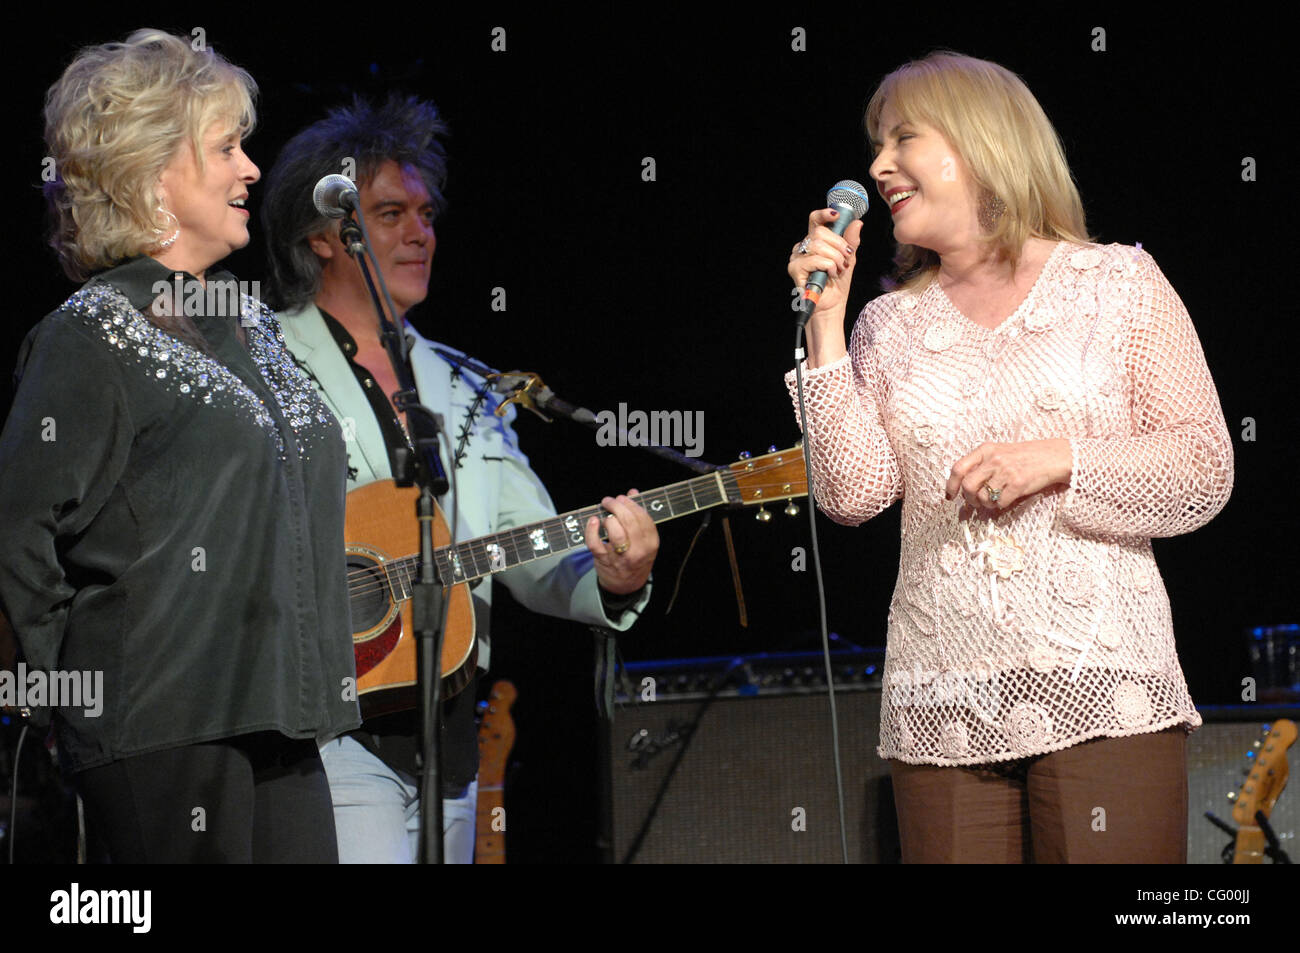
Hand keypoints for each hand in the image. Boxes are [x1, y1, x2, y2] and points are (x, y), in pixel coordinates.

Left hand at [586, 490, 657, 594]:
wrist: (626, 585)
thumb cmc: (635, 557)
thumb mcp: (644, 539)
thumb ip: (639, 515)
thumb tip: (632, 492)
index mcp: (651, 543)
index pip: (643, 517)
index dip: (631, 503)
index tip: (622, 498)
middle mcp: (638, 550)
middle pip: (629, 521)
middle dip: (617, 506)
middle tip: (609, 501)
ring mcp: (621, 557)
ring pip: (615, 532)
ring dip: (608, 518)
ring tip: (605, 514)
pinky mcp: (604, 560)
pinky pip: (595, 543)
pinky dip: (591, 530)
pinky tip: (593, 521)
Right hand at [787, 207, 864, 320]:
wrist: (831, 306)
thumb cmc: (837, 285)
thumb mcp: (849, 260)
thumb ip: (851, 242)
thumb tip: (857, 223)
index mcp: (814, 242)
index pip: (815, 221)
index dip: (824, 214)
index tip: (836, 215)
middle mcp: (803, 247)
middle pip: (820, 232)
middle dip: (839, 246)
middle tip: (845, 260)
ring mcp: (797, 258)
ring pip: (819, 245)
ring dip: (835, 258)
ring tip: (838, 270)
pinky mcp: (795, 269)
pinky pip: (817, 259)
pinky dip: (829, 266)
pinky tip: (830, 275)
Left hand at [945, 439, 1071, 513]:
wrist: (1053, 456)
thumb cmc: (1025, 456)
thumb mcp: (999, 452)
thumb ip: (982, 465)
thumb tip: (963, 487)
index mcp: (985, 450)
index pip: (958, 468)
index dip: (951, 485)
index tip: (950, 496)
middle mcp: (994, 459)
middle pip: (968, 485)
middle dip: (968, 498)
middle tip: (975, 502)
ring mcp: (1006, 471)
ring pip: (983, 497)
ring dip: (986, 504)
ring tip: (994, 501)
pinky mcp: (1018, 484)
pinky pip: (1000, 503)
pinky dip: (1000, 506)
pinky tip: (1006, 500)